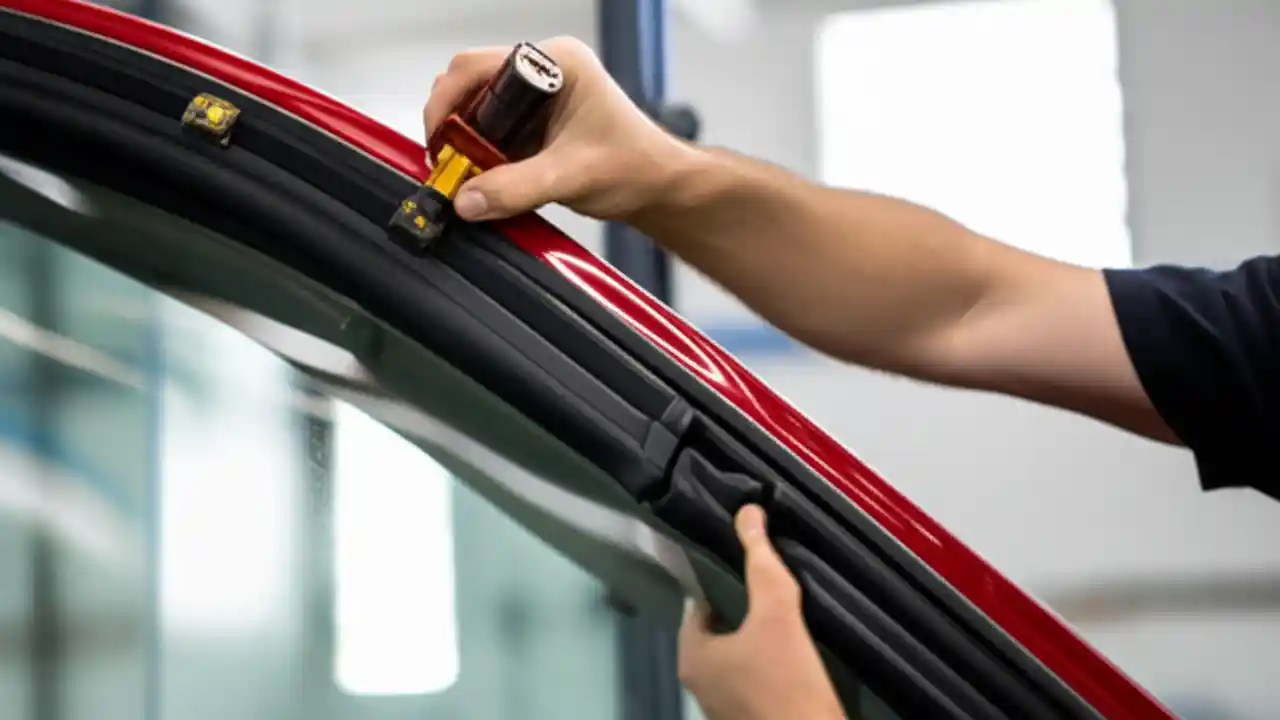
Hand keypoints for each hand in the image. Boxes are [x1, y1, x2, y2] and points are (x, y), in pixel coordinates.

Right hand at [423, 37, 697, 222]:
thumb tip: (466, 199)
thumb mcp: (570, 177)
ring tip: (466, 175)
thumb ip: (516, 189)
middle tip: (449, 163)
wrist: (657, 189)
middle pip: (470, 84)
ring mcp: (536, 97)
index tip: (440, 141)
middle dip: (453, 125)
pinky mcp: (533, 123)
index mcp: (557, 63)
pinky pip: (490, 132)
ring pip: (476, 109)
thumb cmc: (634, 167)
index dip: (450, 102)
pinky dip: (479, 154)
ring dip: (465, 142)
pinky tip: (484, 178)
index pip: (479, 66)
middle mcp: (543, 72)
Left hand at [678, 505, 844, 719]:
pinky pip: (754, 679)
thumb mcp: (778, 613)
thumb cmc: (787, 682)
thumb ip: (763, 563)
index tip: (751, 566)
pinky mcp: (747, 718)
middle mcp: (698, 682)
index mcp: (691, 655)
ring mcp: (721, 706)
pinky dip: (769, 664)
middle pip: (720, 629)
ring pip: (738, 655)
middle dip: (745, 609)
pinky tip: (794, 653)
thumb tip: (748, 512)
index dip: (724, 580)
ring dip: (758, 638)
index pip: (700, 603)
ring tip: (787, 615)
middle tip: (776, 590)